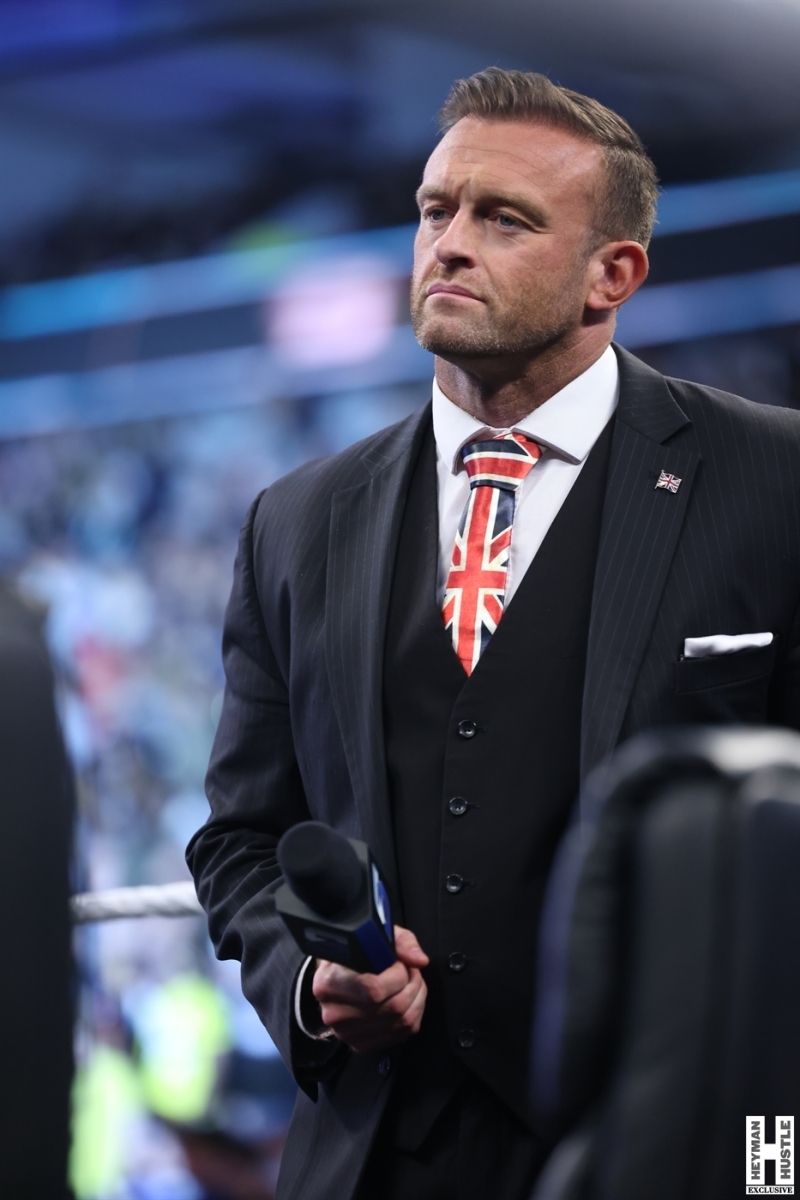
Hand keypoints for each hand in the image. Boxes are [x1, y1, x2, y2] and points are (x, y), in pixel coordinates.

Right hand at [311, 925, 428, 1054]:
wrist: (336, 977)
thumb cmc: (355, 953)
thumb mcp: (373, 935)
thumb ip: (399, 942)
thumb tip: (420, 960)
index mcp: (328, 982)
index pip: (373, 989)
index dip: (397, 975)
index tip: (399, 963)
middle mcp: (334, 1012)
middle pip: (393, 1007)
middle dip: (412, 984)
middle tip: (410, 971)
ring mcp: (347, 1033)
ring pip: (402, 1021)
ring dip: (417, 998)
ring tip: (410, 982)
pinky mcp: (361, 1044)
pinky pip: (403, 1033)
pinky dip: (414, 1014)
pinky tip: (408, 998)